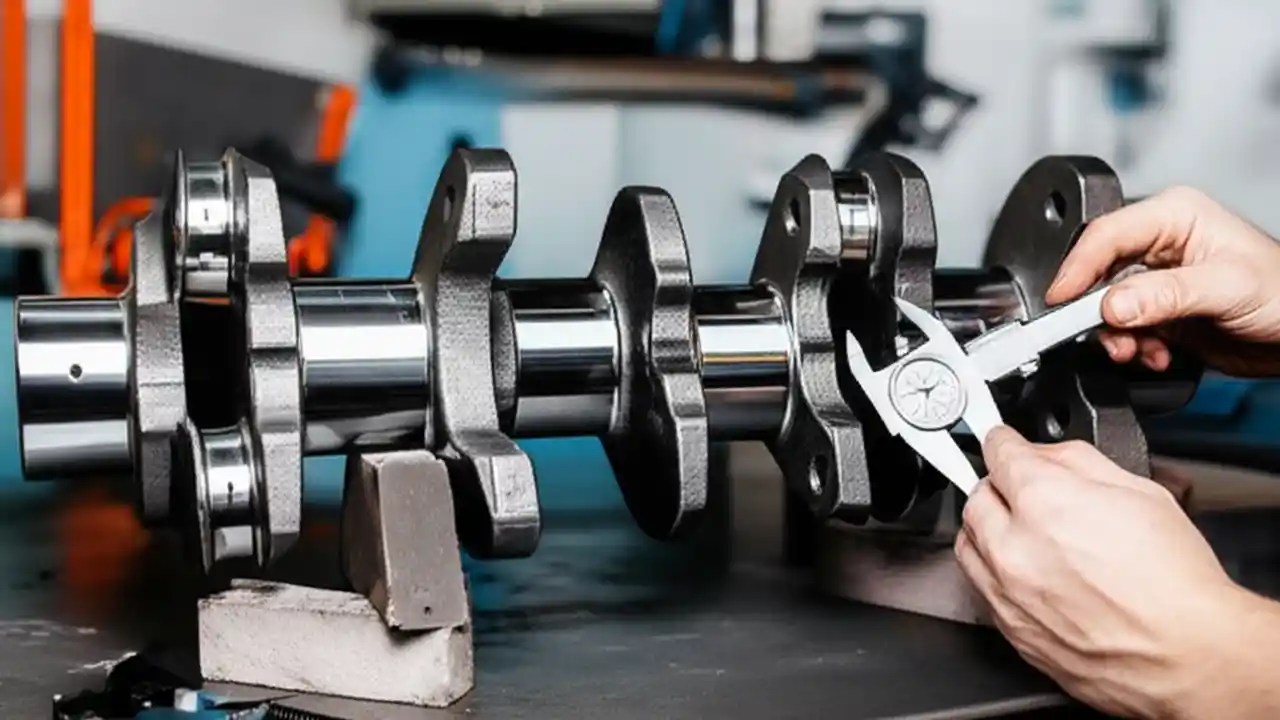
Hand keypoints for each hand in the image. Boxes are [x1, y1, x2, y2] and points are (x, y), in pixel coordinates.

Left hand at [957, 427, 1279, 718]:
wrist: (1188, 657)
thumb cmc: (1175, 584)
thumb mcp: (1141, 492)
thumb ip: (1079, 462)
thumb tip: (1045, 454)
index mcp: (1044, 502)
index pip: (999, 453)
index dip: (1004, 443)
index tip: (1004, 443)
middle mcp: (1014, 547)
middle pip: (976, 497)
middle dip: (994, 486)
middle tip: (1018, 489)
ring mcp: (1007, 593)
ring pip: (969, 544)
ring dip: (986, 529)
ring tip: (1019, 531)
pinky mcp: (1010, 629)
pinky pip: (981, 588)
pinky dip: (993, 572)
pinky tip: (1025, 572)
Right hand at [1047, 186, 1279, 376]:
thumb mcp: (1227, 287)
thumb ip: (1165, 295)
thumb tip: (1112, 305)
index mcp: (1174, 216)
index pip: (1105, 235)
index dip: (1077, 268)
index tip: (1060, 301)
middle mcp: (1160, 243)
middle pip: (1097, 272)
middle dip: (1097, 311)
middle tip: (1107, 335)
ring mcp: (1156, 278)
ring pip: (1105, 305)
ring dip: (1116, 335)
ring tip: (1138, 350)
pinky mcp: (1157, 309)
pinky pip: (1122, 328)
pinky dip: (1132, 347)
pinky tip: (1156, 353)